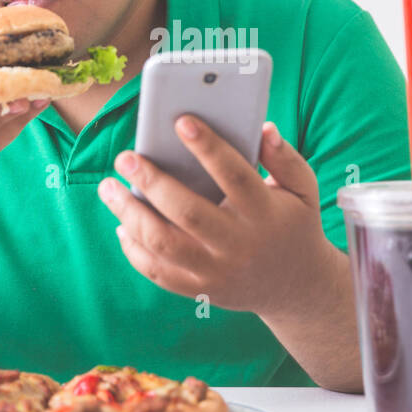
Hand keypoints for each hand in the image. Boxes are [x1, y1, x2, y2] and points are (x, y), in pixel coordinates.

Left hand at [97, 116, 331, 315]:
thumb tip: (262, 127)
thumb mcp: (302, 189)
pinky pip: (157, 272)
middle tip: (125, 157)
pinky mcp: (200, 291)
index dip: (208, 147)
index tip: (181, 121)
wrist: (296, 286)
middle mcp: (239, 245)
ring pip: (163, 244)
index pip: (234, 175)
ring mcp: (217, 271)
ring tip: (108, 187)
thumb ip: (284, 157)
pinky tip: (122, 222)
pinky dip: (133, 248)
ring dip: (129, 213)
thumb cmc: (292, 223)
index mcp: (264, 213)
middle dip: (152, 181)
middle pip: (188, 212)